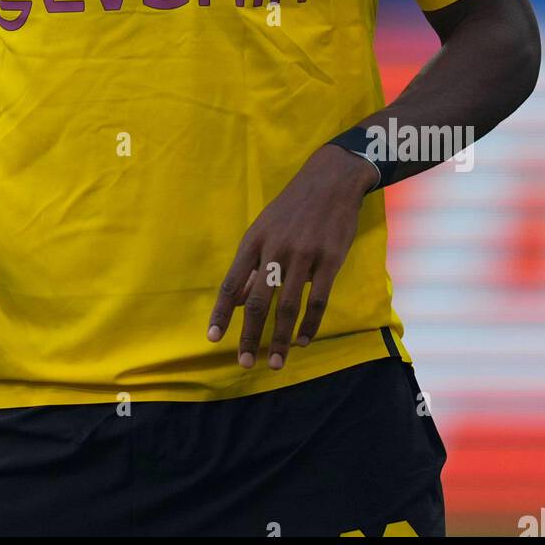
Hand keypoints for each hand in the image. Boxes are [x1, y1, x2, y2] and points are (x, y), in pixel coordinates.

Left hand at [206, 145, 375, 368]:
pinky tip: (302, 341)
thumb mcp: (265, 229)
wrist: (330, 180)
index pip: (233, 284)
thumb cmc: (292, 208)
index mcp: (254, 241)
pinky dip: (309, 324)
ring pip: (288, 306)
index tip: (213, 339)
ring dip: (280, 339)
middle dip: (250, 336)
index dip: (222, 314)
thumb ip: (253, 265)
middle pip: (259, 301)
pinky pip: (318, 300)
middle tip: (244, 363)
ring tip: (276, 362)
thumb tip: (239, 300)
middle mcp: (275, 249)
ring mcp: (304, 255)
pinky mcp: (330, 259)